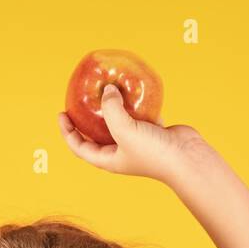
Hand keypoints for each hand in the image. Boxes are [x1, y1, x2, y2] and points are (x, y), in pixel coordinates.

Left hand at [58, 83, 206, 182]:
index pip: (79, 148)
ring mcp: (137, 141)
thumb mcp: (124, 130)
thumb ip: (111, 109)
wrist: (186, 158)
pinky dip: (134, 103)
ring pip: (119, 122)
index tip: (62, 113)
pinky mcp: (153, 131)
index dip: (67, 132)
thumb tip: (107, 90)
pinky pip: (138, 115)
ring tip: (105, 89)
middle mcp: (121, 151)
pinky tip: (132, 88)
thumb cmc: (153, 152)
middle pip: (96, 134)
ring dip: (112, 106)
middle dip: (87, 118)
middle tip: (81, 98)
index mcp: (109, 159)